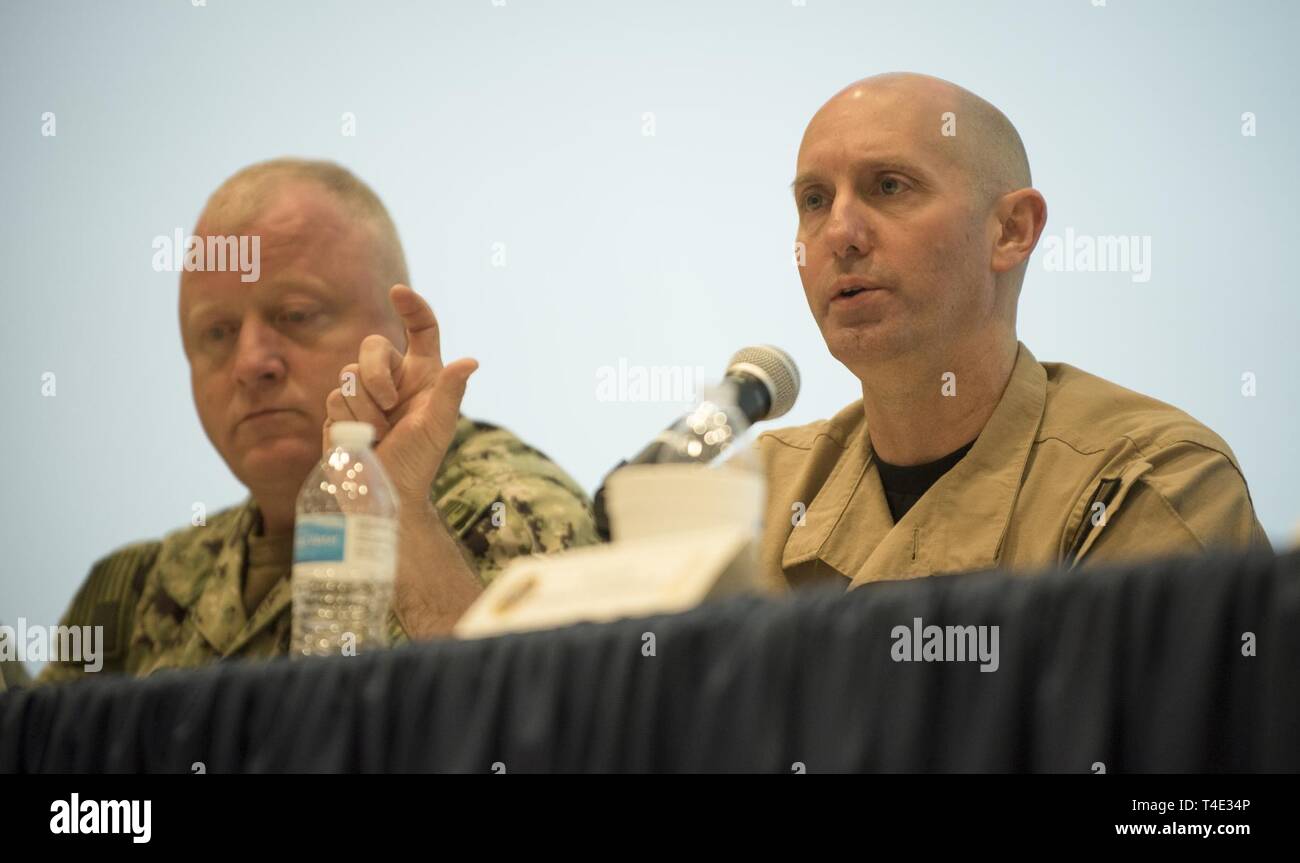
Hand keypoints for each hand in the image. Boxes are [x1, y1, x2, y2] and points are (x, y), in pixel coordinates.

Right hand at [324, 284, 477, 504]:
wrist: (385, 492)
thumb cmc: (418, 461)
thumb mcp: (439, 426)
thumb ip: (451, 391)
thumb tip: (471, 361)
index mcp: (423, 374)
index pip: (421, 329)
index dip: (413, 307)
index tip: (398, 292)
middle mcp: (392, 377)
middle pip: (372, 346)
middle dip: (376, 373)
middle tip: (390, 406)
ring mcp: (364, 393)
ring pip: (349, 374)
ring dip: (366, 408)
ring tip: (380, 434)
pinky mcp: (340, 410)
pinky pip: (336, 397)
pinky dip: (350, 420)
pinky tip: (362, 439)